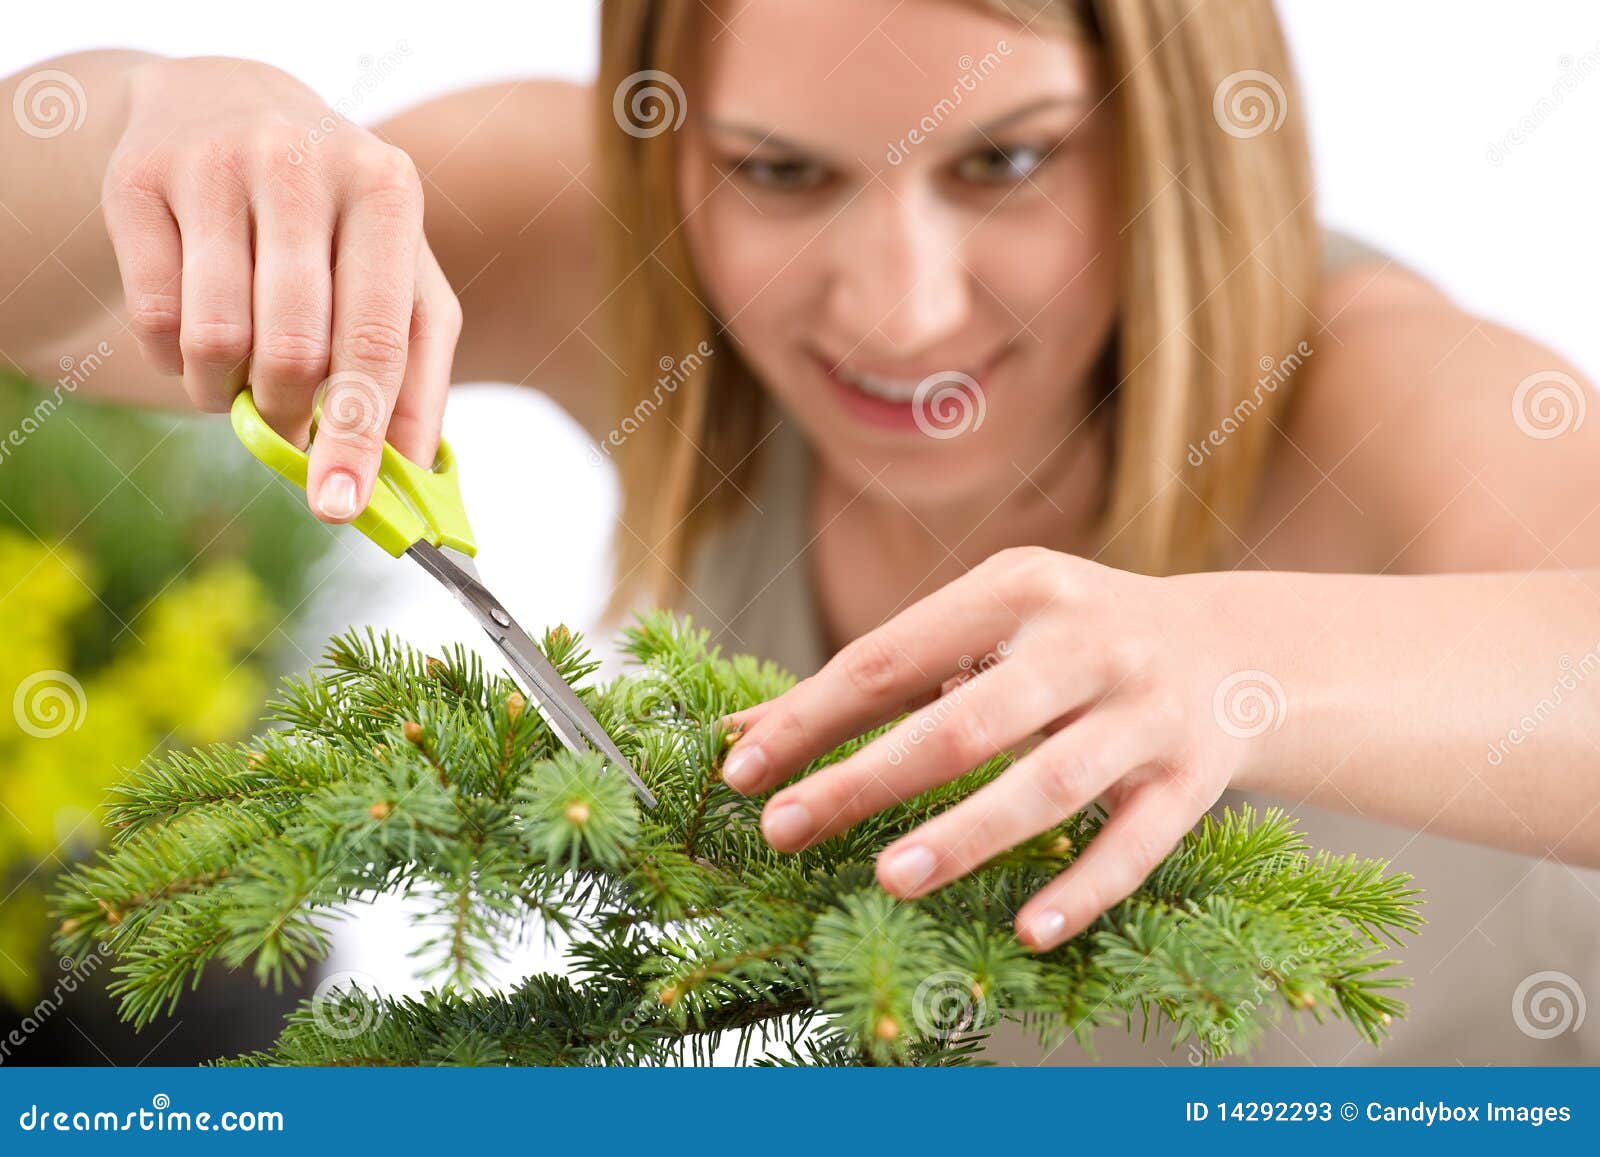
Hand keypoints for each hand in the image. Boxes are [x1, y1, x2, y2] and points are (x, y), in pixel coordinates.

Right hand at [101, 56, 460, 521]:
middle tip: (288, 428)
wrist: (226, 106)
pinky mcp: (137, 179)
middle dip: (289, 416)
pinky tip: (197, 333)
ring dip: (226, 393)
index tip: (341, 507)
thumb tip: (412, 479)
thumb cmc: (339, 226)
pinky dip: (174, 359)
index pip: (376, 340)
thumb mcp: (400, 280)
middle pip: (294, 349)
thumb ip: (417, 377)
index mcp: (387, 191)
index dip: (358, 436)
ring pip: (215, 339)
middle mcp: (303, 165)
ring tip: (242, 379)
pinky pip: (154, 320)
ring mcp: (215, 164)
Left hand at [718, 546, 1271, 951]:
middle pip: (962, 722)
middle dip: (864, 779)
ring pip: (1048, 785)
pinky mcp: (1196, 777)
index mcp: (1019, 587)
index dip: (811, 718)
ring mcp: (1147, 711)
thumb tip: (747, 735)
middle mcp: (1087, 642)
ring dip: (965, 835)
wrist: (1236, 649)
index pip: (892, 658)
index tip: (740, 770)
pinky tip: (1026, 930)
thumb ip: (881, 677)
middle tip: (782, 830)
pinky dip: (1082, 889)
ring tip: (887, 879)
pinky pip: (1135, 844)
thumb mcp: (987, 625)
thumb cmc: (1071, 642)